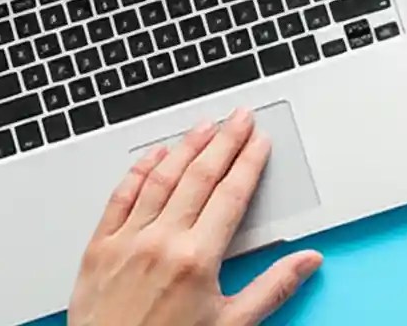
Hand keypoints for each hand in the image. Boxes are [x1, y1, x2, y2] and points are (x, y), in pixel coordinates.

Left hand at [69, 108, 322, 325]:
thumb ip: (272, 288)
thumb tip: (307, 261)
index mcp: (197, 259)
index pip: (231, 194)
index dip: (249, 162)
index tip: (260, 141)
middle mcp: (161, 241)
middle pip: (199, 176)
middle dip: (225, 141)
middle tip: (240, 117)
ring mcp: (127, 241)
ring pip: (160, 179)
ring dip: (186, 147)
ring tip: (205, 126)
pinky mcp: (99, 247)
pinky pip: (120, 197)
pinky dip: (138, 172)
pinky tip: (153, 156)